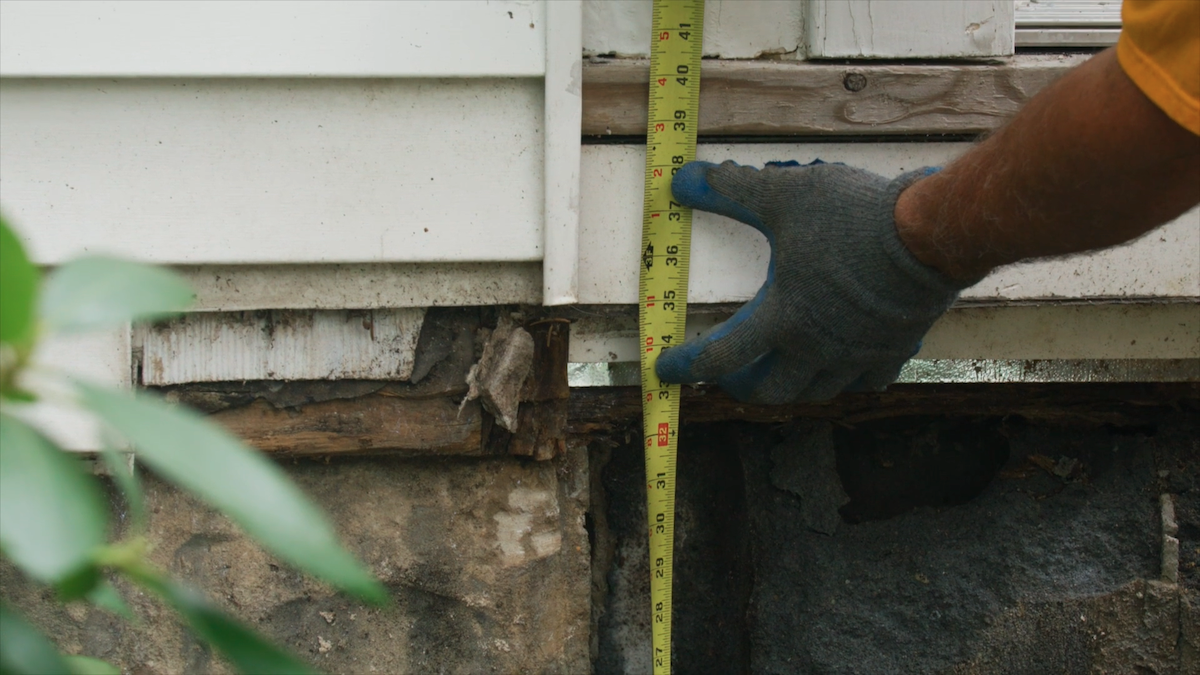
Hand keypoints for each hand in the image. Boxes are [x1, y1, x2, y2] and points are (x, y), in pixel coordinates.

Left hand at [655, 160, 972, 402]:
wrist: (929, 236)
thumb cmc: (854, 218)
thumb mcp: (782, 195)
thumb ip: (730, 191)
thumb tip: (681, 181)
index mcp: (782, 318)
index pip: (720, 356)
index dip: (686, 365)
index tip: (666, 368)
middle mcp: (816, 348)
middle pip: (768, 391)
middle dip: (741, 386)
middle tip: (729, 374)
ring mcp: (856, 354)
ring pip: (814, 391)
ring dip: (789, 384)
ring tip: (779, 366)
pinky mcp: (892, 349)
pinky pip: (865, 380)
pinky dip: (846, 378)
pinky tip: (842, 362)